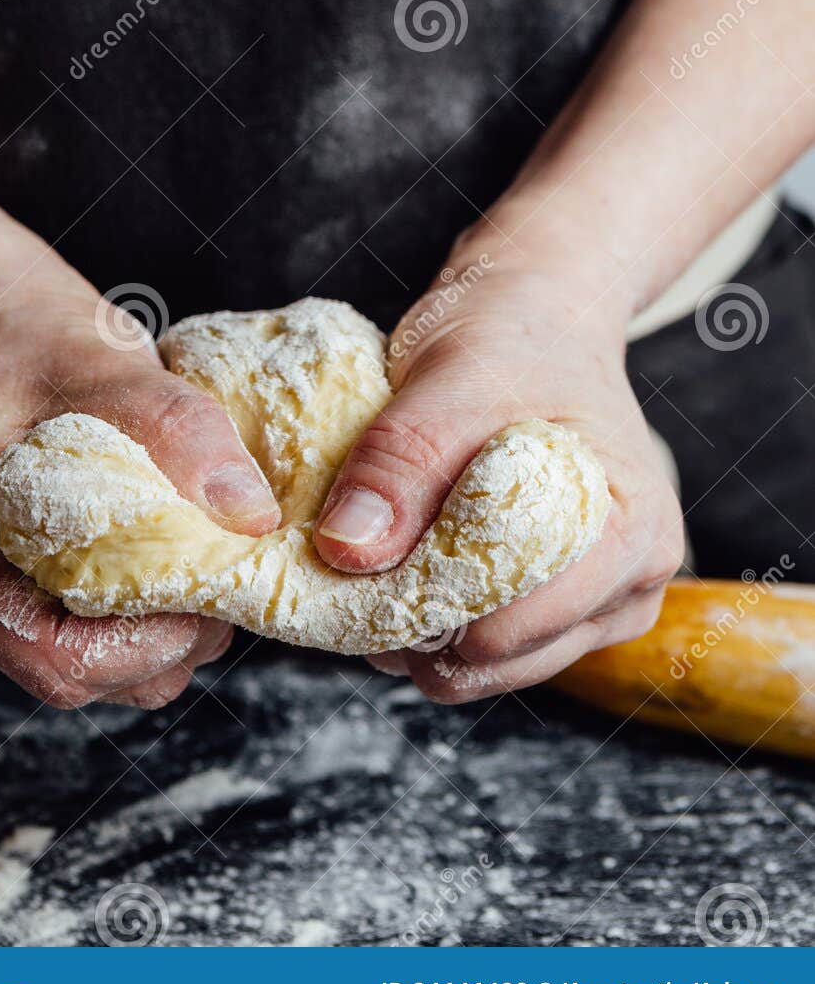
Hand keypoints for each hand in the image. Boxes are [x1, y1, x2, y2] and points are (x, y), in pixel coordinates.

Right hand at [0, 229, 280, 709]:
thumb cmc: (29, 336)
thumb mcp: (104, 367)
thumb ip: (176, 432)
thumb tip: (250, 515)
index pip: (51, 656)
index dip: (145, 641)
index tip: (210, 587)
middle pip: (78, 674)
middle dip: (167, 637)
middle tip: (225, 566)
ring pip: (96, 669)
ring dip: (165, 630)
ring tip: (205, 554)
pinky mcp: (20, 598)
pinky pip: (95, 640)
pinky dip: (149, 613)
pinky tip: (180, 555)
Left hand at [313, 228, 683, 702]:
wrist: (538, 316)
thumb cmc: (511, 337)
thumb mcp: (450, 378)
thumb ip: (401, 460)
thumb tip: (349, 552)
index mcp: (632, 530)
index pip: (516, 623)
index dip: (425, 602)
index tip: (362, 560)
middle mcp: (634, 581)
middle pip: (503, 659)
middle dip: (420, 622)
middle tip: (358, 560)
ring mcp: (602, 602)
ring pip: (490, 667)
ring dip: (423, 627)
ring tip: (380, 555)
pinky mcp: (564, 607)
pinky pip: (489, 650)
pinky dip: (437, 620)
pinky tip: (406, 566)